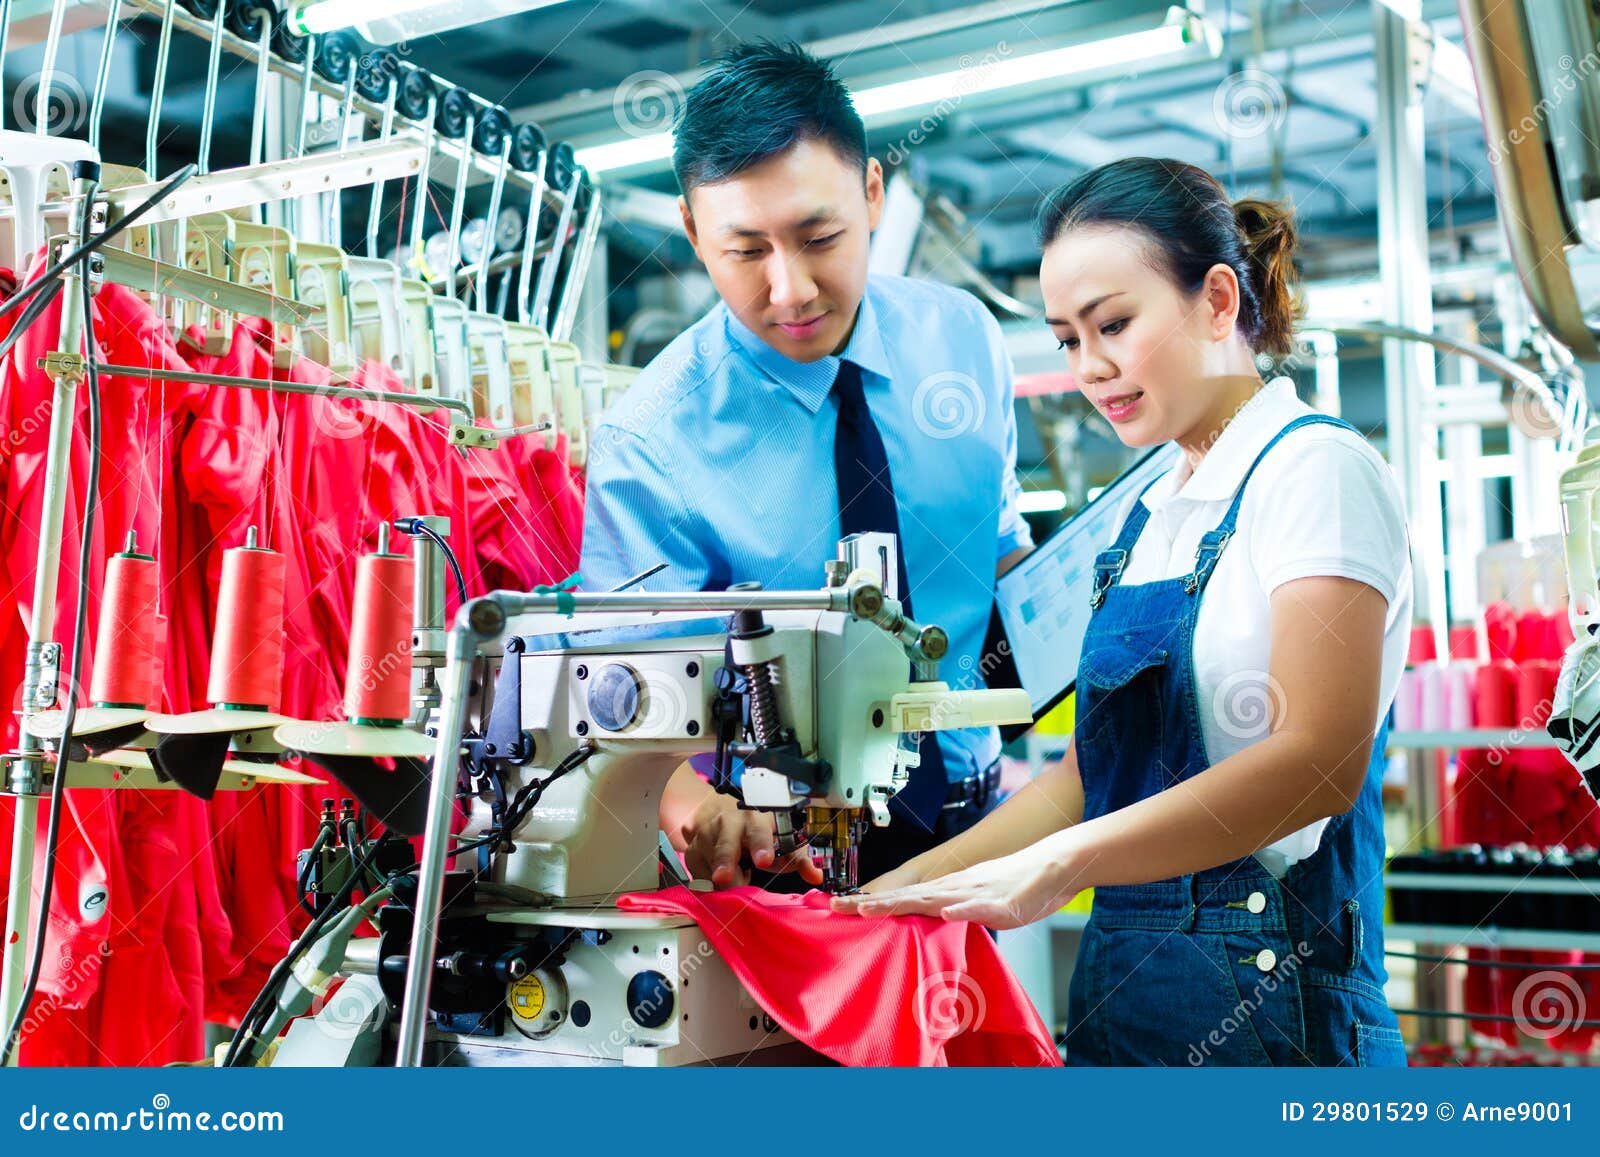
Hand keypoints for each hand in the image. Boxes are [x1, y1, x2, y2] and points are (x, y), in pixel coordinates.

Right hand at [680, 793, 823, 888]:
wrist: (729, 823)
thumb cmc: (761, 838)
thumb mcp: (782, 846)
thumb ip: (799, 861)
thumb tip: (816, 876)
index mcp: (755, 819)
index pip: (759, 830)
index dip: (761, 844)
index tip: (765, 860)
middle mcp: (727, 823)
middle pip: (726, 844)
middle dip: (726, 861)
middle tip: (725, 878)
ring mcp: (706, 835)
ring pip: (709, 861)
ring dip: (719, 879)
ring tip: (733, 881)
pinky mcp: (692, 851)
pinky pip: (697, 874)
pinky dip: (708, 883)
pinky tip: (718, 882)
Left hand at [830, 841, 1080, 928]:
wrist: (1051, 867)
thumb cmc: (1016, 886)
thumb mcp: (978, 902)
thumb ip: (955, 910)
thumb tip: (933, 921)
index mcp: (946, 890)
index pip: (901, 898)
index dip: (871, 903)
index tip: (840, 907)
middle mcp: (953, 888)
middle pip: (905, 897)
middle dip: (870, 904)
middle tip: (837, 907)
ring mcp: (974, 893)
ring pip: (931, 900)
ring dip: (900, 905)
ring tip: (871, 910)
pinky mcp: (1000, 904)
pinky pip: (978, 907)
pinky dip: (960, 910)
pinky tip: (944, 912)